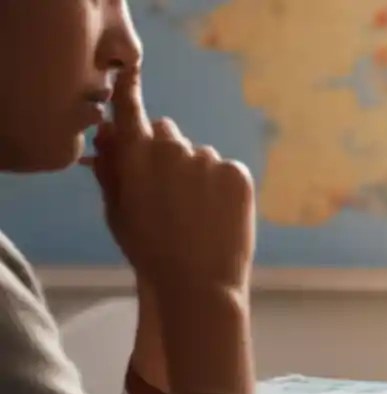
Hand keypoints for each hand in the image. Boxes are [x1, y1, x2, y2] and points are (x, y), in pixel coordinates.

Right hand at [87, 67, 255, 294]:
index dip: (129, 93)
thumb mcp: (119, 212)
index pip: (130, 109)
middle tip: (171, 192)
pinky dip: (223, 187)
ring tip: (197, 213)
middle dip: (167, 153)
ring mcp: (209, 159)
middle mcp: (173, 149)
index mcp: (137, 156)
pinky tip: (217, 215)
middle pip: (168, 133)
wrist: (199, 283)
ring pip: (200, 155)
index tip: (129, 76)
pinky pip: (227, 170)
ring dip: (197, 174)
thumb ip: (111, 170)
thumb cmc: (151, 251)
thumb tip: (107, 135)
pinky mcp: (238, 173)